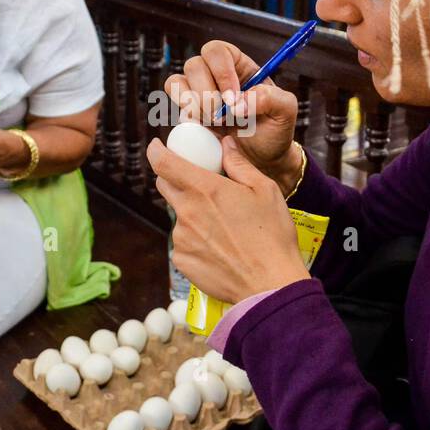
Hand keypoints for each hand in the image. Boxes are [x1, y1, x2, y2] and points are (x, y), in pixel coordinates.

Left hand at [148, 136, 308, 301]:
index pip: (163, 163)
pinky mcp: (182, 260)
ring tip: (222, 227)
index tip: (158, 148)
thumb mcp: (265, 190)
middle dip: (176, 180)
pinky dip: (195, 240)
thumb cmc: (272, 237)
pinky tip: (219, 247)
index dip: (156, 152)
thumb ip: (239, 164)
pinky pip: (182, 242)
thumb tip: (226, 145)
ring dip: (191, 214)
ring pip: (178, 216)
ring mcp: (182, 238)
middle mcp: (187, 212)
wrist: (271, 284)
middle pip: (165, 186)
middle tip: (201, 186)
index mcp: (205, 189)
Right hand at [163, 40, 301, 188]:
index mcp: (238, 65)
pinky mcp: (187, 111)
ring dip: (195, 106)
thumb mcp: (285, 111)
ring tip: (216, 123)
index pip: (218, 51)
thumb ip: (270, 98)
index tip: (233, 100)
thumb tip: (237, 103)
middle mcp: (214, 74)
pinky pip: (172, 102)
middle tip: (224, 117)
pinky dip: (186, 115)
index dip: (221, 73)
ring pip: (177, 81)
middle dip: (207, 94)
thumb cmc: (273, 130)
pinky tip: (205, 128)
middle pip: (194, 65)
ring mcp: (196, 91)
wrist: (261, 159)